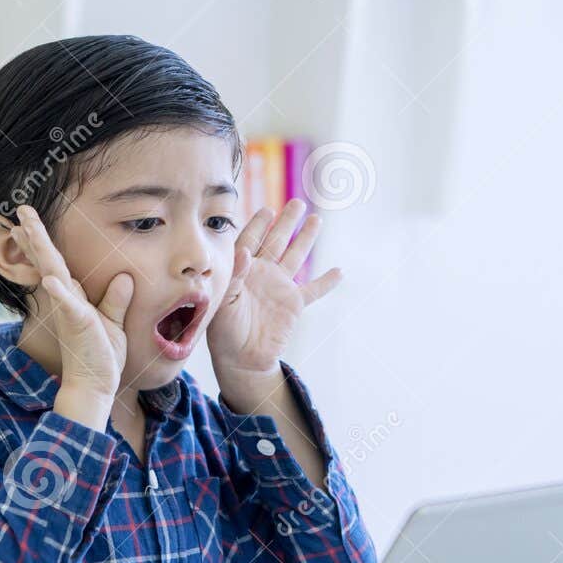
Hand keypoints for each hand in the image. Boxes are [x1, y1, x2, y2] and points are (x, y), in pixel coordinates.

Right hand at [6, 204, 133, 399]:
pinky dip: (59, 292)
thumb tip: (123, 277)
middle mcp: (66, 300)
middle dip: (34, 234)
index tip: (26, 223)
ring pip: (52, 273)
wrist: (96, 385)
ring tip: (24, 227)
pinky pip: (68, 305)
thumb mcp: (113, 323)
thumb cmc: (101, 357)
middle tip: (21, 209)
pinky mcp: (77, 324)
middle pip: (48, 260)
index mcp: (73, 297)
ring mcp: (68, 310)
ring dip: (39, 249)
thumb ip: (116, 300)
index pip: (55, 263)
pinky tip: (50, 279)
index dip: (41, 243)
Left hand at [207, 199, 342, 401]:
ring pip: (296, 256)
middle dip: (286, 221)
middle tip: (297, 202)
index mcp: (242, 270)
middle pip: (276, 240)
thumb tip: (244, 250)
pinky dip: (327, 281)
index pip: (250, 240)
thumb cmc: (224, 332)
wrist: (242, 360)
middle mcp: (262, 274)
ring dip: (306, 238)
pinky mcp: (294, 304)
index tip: (266, 209)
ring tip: (316, 218)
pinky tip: (339, 271)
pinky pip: (314, 290)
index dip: (258, 224)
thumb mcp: (223, 303)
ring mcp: (280, 287)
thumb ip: (235, 276)